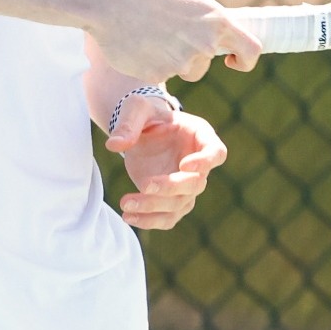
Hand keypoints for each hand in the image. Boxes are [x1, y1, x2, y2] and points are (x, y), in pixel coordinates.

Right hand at [88, 0, 260, 82]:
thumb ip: (207, 18)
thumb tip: (217, 31)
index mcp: (217, 20)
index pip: (251, 50)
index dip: (245, 60)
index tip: (232, 61)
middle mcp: (204, 44)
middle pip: (206, 64)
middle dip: (192, 56)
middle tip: (167, 35)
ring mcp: (181, 62)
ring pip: (183, 71)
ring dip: (170, 60)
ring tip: (149, 34)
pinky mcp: (158, 75)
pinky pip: (159, 74)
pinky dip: (150, 64)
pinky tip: (137, 43)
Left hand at [106, 99, 226, 230]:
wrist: (141, 130)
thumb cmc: (145, 114)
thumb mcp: (136, 109)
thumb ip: (128, 124)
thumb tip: (114, 145)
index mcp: (199, 135)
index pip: (216, 152)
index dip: (205, 162)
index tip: (184, 165)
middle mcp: (198, 163)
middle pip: (196, 183)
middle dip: (171, 187)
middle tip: (145, 185)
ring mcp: (186, 184)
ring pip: (181, 204)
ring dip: (154, 208)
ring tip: (125, 204)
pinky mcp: (171, 199)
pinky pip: (168, 217)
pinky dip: (149, 221)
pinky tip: (128, 217)